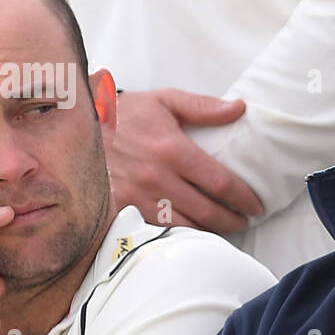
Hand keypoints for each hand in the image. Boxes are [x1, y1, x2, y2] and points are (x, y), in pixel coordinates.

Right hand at [108, 88, 264, 233]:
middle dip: (232, 220)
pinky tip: (192, 232)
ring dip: (209, 232)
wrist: (78, 127)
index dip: (244, 198)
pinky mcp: (121, 209)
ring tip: (224, 228)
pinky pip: (157, 230)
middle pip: (207, 211)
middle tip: (245, 221)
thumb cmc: (125, 114)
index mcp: (172, 149)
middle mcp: (156, 177)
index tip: (256, 205)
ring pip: (184, 227)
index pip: (220, 183)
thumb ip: (204, 106)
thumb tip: (239, 108)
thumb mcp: (164, 100)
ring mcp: (137, 197)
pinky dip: (179, 235)